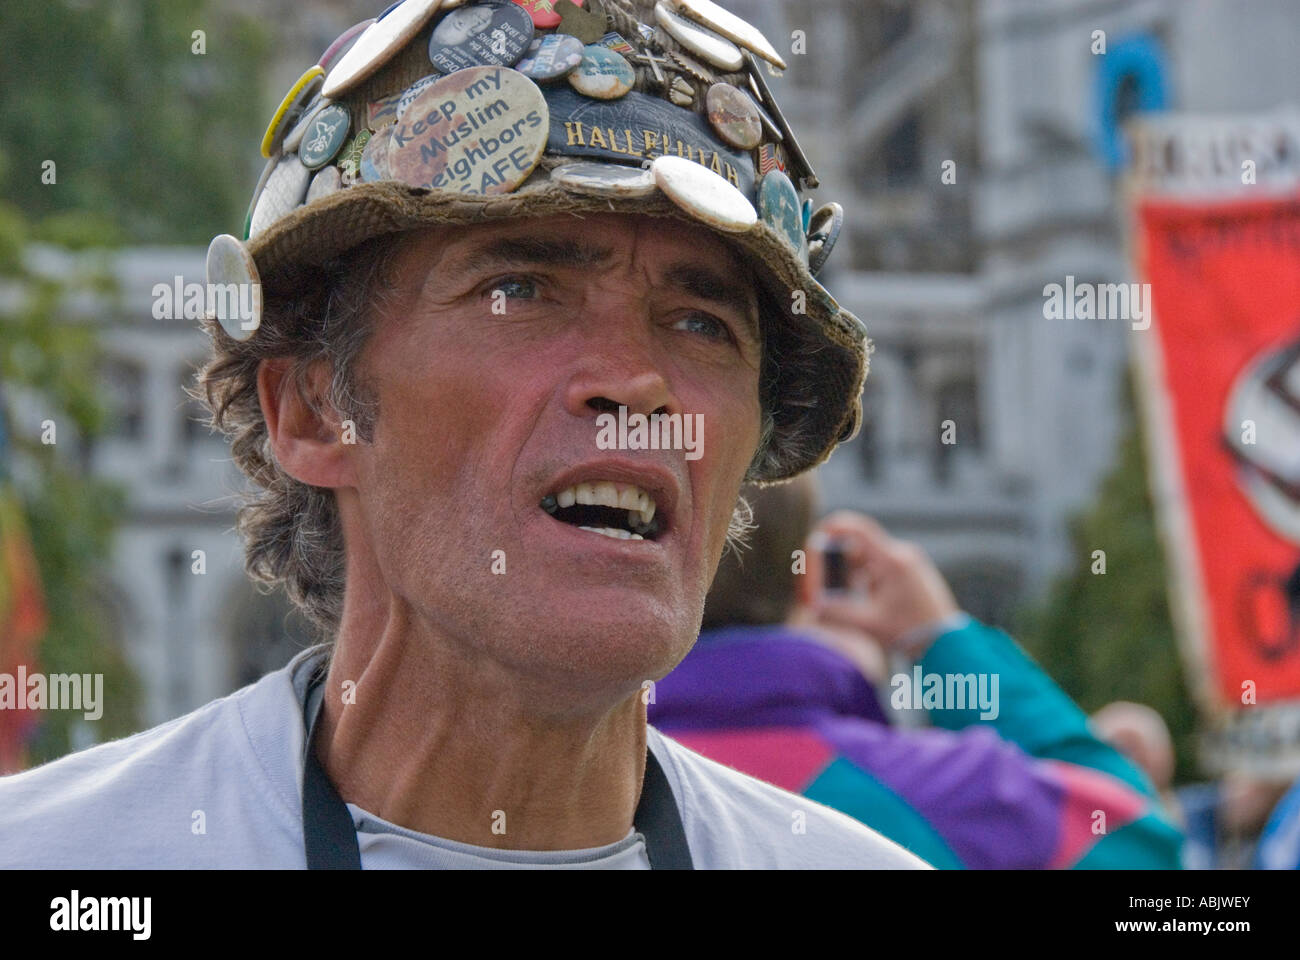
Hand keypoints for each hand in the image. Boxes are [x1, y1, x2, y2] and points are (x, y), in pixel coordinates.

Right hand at [803, 512, 959, 652]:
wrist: (949, 644)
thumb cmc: (912, 633)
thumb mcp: (868, 624)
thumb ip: (834, 611)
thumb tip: (812, 602)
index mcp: (891, 560)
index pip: (852, 528)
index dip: (827, 532)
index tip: (812, 548)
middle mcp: (900, 554)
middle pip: (854, 545)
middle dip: (833, 563)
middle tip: (821, 587)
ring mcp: (906, 562)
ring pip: (864, 557)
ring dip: (848, 574)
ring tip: (844, 600)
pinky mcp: (908, 573)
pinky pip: (876, 567)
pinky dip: (861, 579)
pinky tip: (861, 602)